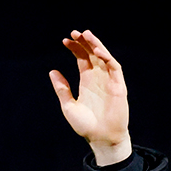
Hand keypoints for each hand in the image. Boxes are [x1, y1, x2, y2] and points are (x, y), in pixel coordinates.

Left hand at [50, 29, 129, 165]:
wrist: (100, 138)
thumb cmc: (85, 125)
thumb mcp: (68, 105)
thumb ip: (61, 89)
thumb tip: (52, 71)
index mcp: (87, 82)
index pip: (82, 59)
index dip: (75, 49)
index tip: (65, 40)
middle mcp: (99, 78)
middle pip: (93, 55)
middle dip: (85, 43)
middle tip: (75, 32)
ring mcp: (109, 81)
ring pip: (104, 57)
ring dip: (96, 45)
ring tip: (86, 35)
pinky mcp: (118, 86)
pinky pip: (114, 68)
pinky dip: (107, 58)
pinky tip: (97, 51)